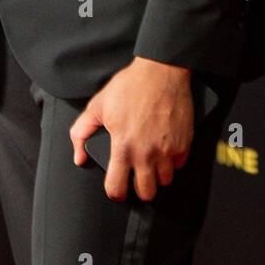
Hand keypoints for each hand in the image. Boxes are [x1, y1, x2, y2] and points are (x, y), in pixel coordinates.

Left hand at [69, 56, 193, 201]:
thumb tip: (79, 157)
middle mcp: (146, 153)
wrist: (161, 71)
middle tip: (137, 177)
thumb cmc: (130, 86)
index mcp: (123, 147)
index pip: (117, 188)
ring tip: (152, 162)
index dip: (115, 192)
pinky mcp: (184, 143)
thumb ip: (81, 133)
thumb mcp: (98, 105)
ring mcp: (168, 150)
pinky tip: (165, 149)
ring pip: (165, 181)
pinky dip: (173, 161)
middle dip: (140, 189)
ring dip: (158, 175)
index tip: (116, 188)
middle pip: (147, 193)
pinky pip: (179, 164)